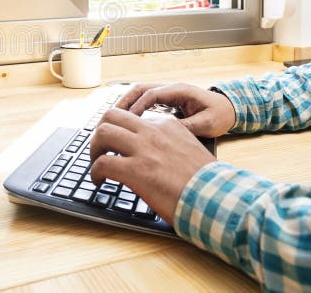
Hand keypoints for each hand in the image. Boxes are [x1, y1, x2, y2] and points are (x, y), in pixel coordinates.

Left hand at [89, 107, 216, 224]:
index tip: (116, 143)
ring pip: (103, 132)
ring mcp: (144, 149)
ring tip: (96, 163)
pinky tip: (99, 181)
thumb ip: (170, 144)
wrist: (215, 196)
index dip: (120, 130)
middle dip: (101, 131)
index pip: (133, 117)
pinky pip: (103, 163)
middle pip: (112, 115)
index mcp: (167, 125)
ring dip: (94, 148)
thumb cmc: (206, 180)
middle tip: (100, 148)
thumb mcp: (189, 148)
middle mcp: (153, 132)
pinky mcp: (136, 170)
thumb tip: (156, 154)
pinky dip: (95, 172)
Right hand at [115, 82, 236, 137]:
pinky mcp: (166, 100)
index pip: (151, 94)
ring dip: (126, 104)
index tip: (127, 121)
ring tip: (113, 120)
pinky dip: (133, 109)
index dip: (137, 107)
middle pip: (140, 89)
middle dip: (124, 102)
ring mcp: (167, 93)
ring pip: (140, 93)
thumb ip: (188, 127)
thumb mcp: (207, 124)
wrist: (230, 109)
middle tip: (111, 118)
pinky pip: (145, 101)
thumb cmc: (220, 115)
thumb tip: (167, 133)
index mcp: (180, 91)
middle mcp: (171, 88)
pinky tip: (126, 122)